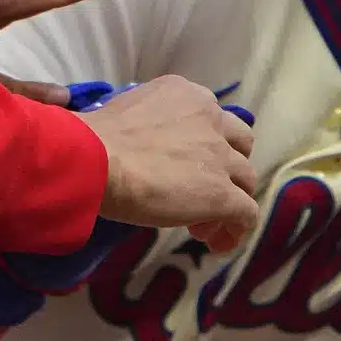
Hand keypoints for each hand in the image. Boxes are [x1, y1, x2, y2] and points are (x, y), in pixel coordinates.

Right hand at [86, 73, 259, 249]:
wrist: (95, 160)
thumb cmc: (94, 140)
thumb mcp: (129, 115)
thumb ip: (149, 127)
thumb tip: (141, 150)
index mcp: (188, 96)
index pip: (211, 121)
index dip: (201, 149)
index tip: (181, 170)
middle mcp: (211, 120)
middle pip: (238, 146)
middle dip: (225, 169)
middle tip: (197, 194)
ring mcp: (220, 158)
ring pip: (245, 181)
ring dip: (228, 203)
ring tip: (201, 228)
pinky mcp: (222, 194)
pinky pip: (246, 213)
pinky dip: (236, 229)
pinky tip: (217, 244)